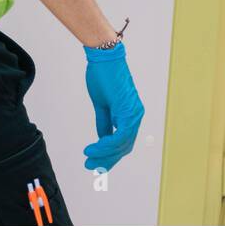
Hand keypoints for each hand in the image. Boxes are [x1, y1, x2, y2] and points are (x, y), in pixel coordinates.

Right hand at [83, 42, 143, 171]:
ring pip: (123, 144)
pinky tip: (94, 148)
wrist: (103, 58)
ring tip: (89, 158)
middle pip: (124, 146)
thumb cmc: (102, 77)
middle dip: (107, 159)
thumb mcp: (102, 105)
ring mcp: (134, 113)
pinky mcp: (128, 110)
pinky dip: (107, 145)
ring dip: (105, 154)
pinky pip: (120, 135)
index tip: (95, 163)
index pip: (123, 142)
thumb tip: (102, 139)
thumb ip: (105, 123)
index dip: (109, 155)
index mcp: (130, 114)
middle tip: (90, 167)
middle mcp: (136, 115)